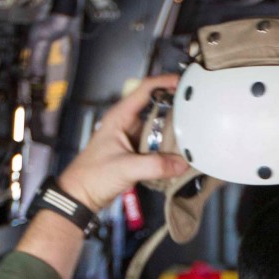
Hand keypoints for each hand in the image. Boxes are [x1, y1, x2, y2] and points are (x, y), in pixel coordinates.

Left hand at [21, 75, 187, 278]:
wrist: (80, 196)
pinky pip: (158, 145)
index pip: (145, 89)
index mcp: (120, 117)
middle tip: (197, 111)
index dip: (164, 82)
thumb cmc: (93, 176)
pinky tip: (182, 152)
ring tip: (195, 133)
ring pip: (159, 127)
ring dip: (175, 131)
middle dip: (176, 108)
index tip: (184, 83)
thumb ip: (155, 165)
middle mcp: (128, 123)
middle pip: (156, 107)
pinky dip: (170, 148)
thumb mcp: (125, 168)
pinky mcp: (137, 152)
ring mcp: (133, 138)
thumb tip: (182, 164)